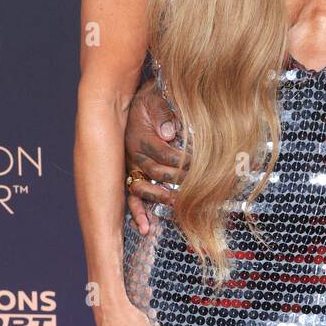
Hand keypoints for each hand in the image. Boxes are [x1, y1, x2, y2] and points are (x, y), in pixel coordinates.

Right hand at [125, 77, 186, 234]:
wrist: (123, 101)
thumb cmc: (147, 100)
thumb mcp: (154, 97)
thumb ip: (163, 112)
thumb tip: (170, 133)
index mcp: (139, 137)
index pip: (165, 153)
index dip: (184, 161)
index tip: (202, 164)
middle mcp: (132, 155)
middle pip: (157, 172)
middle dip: (179, 180)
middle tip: (199, 187)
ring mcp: (130, 168)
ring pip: (142, 189)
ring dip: (160, 199)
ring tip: (177, 206)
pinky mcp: (130, 177)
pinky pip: (131, 198)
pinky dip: (138, 214)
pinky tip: (146, 228)